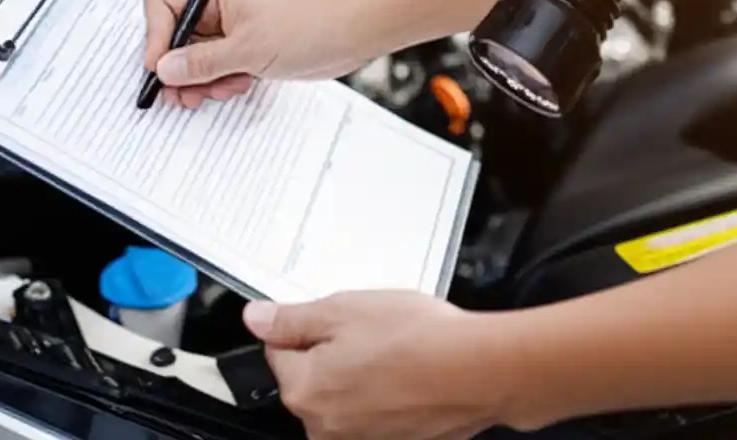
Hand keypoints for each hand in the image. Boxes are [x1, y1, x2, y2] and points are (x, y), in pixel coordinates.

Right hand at [143, 0, 368, 107]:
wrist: (348, 36)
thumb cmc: (308, 25)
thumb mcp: (247, 49)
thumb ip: (202, 61)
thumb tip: (166, 68)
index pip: (163, 6)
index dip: (155, 37)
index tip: (159, 67)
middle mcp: (219, 8)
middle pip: (175, 37)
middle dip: (178, 69)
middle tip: (182, 93)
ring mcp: (232, 31)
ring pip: (196, 60)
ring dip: (202, 81)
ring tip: (221, 89)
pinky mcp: (246, 51)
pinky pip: (218, 70)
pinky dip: (222, 83)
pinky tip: (240, 85)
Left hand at [244, 291, 505, 439]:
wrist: (480, 371)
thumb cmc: (419, 341)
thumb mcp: (344, 309)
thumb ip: (292, 318)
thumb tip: (256, 319)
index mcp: (303, 390)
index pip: (279, 350)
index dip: (308, 326)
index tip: (335, 318)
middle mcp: (325, 427)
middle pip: (312, 378)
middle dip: (335, 352)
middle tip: (372, 330)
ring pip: (346, 395)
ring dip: (363, 373)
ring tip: (397, 349)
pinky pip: (376, 411)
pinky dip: (388, 393)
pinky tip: (411, 372)